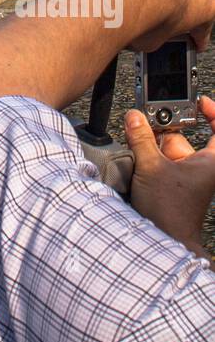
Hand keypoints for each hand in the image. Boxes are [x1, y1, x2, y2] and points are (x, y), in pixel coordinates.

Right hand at [125, 94, 214, 256]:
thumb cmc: (170, 213)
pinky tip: (139, 159)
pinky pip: (162, 161)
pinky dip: (151, 156)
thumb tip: (135, 117)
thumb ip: (141, 138)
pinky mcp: (174, 184)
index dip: (213, 111)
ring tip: (140, 147)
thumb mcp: (151, 167)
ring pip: (169, 148)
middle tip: (149, 123)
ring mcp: (187, 176)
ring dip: (153, 145)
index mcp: (210, 162)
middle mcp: (201, 168)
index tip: (198, 101)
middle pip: (183, 136)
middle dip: (164, 130)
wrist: (163, 240)